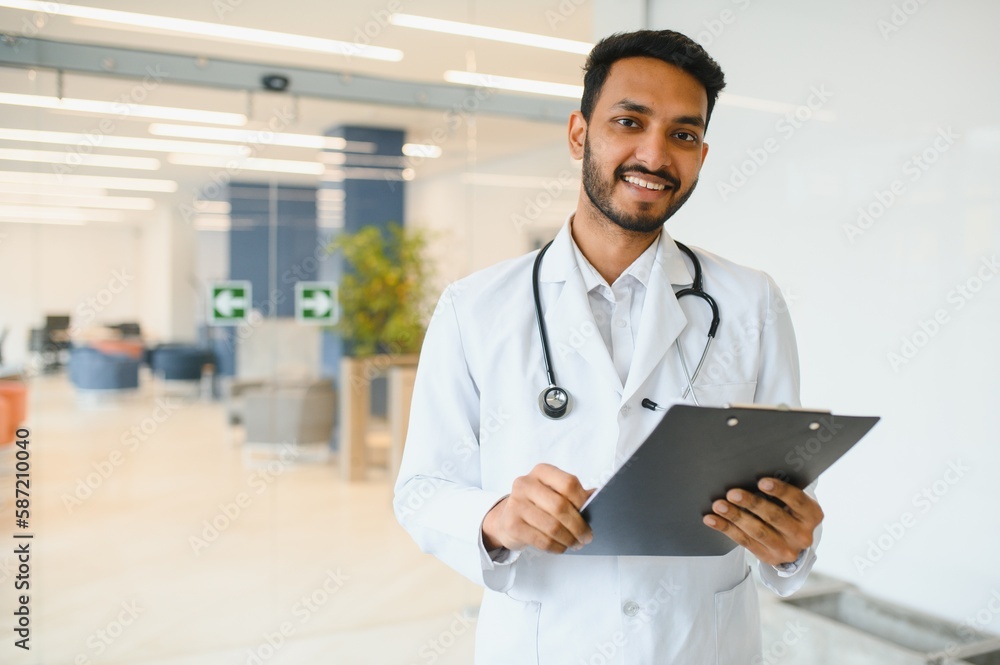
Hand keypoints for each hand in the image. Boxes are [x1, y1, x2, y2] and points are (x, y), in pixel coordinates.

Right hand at [482, 463, 593, 553]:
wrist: (506, 518)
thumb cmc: (537, 504)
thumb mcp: (553, 492)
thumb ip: (574, 493)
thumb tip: (599, 496)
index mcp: (541, 471)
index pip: (568, 483)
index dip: (583, 501)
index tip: (591, 514)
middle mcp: (526, 483)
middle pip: (560, 507)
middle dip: (578, 526)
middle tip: (587, 537)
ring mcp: (516, 503)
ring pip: (552, 526)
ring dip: (569, 539)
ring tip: (576, 544)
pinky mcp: (512, 524)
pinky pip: (541, 540)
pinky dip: (557, 547)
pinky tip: (562, 547)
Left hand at [702, 477, 822, 566]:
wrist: (792, 541)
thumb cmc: (787, 509)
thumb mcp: (792, 501)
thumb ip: (780, 491)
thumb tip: (749, 472)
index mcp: (812, 515)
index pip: (797, 500)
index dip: (780, 491)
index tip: (761, 482)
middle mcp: (803, 535)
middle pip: (775, 517)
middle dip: (752, 504)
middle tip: (732, 493)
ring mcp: (786, 549)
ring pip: (757, 531)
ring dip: (735, 517)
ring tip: (719, 505)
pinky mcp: (769, 558)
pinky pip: (744, 542)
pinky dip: (726, 529)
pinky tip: (712, 519)